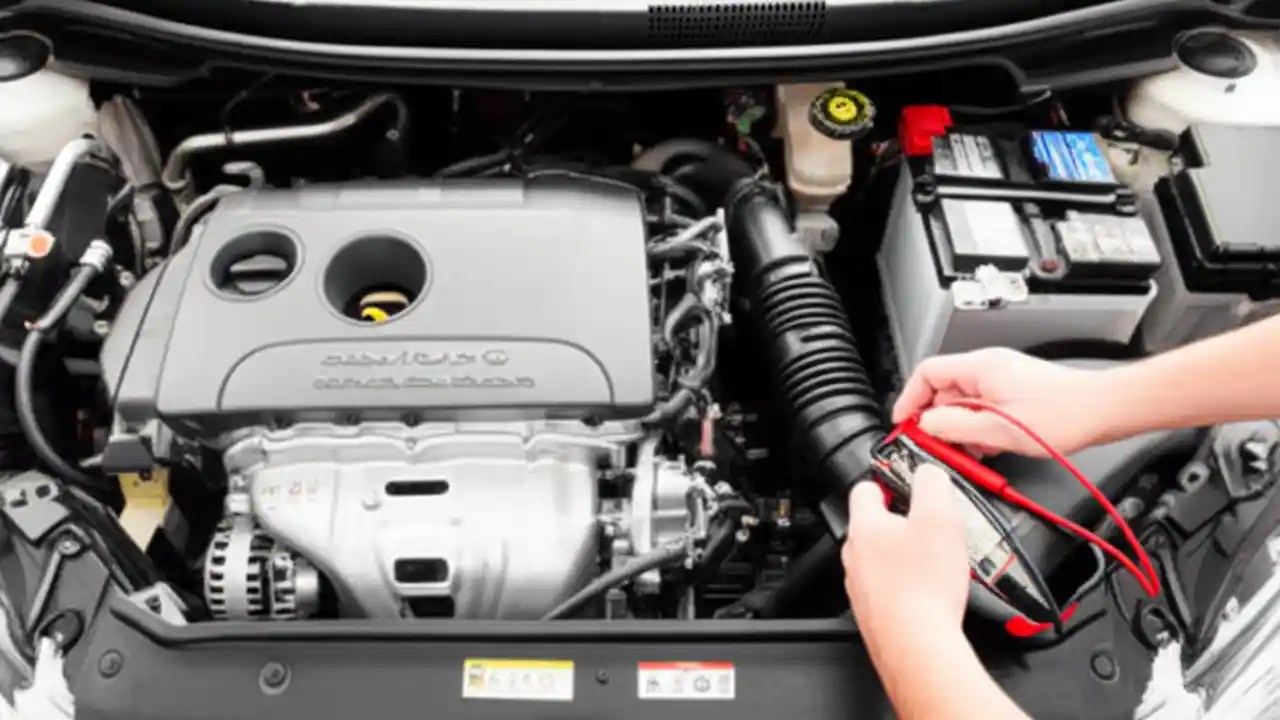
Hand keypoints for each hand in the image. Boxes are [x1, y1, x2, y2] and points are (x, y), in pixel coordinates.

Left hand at [841, 465, 969, 649]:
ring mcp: (861, 586)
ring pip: (882, 558)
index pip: (865, 489)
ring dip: (906, 555)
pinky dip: (908, 584)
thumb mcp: (939, 518)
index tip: (907, 485)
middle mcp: (855, 556)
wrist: (917, 646)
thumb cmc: (922, 588)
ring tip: (937, 561)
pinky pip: (889, 587)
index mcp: (865, 527)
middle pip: (875, 525)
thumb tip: (927, 472)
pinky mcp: (874, 611)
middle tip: (932, 526)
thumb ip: (931, 484)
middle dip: (903, 522)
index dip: (888, 482)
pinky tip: (931, 591)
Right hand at [892, 348, 1109, 456]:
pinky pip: (982, 409)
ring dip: (960, 428)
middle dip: (937, 420)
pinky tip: (990, 446)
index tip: (905, 423)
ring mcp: (1001, 379)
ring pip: (962, 403)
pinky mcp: (1013, 393)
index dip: (909, 398)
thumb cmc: (1063, 414)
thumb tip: (927, 425)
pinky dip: (979, 429)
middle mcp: (988, 368)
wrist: (1102, 410)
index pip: (927, 373)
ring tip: (972, 449)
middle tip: (938, 445)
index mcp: (980, 367)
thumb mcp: (999, 429)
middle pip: (942, 391)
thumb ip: (955, 427)